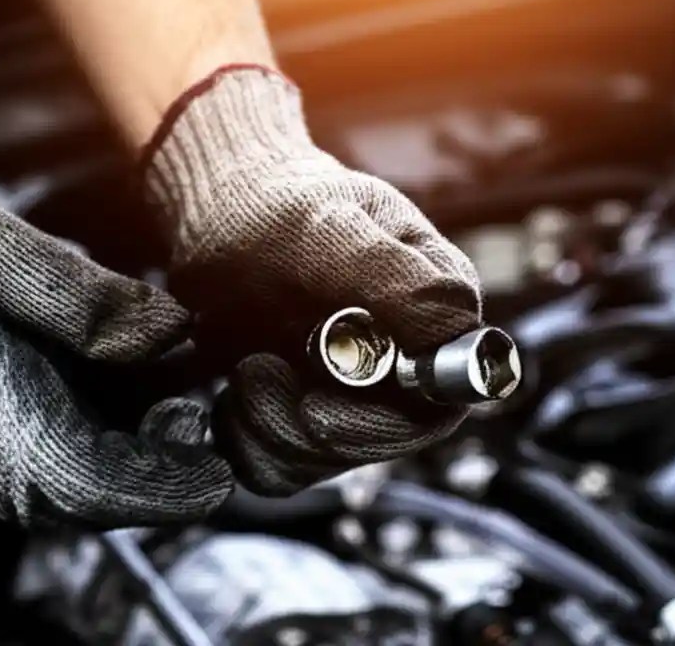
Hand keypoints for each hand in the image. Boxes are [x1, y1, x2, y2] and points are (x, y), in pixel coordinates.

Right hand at [0, 124, 232, 526]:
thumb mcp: (1, 252)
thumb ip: (96, 304)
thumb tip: (173, 333)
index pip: (102, 489)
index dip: (173, 485)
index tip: (222, 471)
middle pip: (84, 495)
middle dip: (150, 462)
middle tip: (192, 404)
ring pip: (54, 484)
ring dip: (114, 450)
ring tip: (156, 389)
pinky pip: (19, 464)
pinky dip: (72, 437)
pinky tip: (96, 384)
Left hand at [143, 68, 481, 494]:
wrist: (217, 213)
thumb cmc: (275, 206)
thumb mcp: (326, 227)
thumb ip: (393, 276)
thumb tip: (457, 329)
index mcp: (438, 309)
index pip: (444, 399)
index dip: (385, 423)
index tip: (315, 406)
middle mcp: (409, 359)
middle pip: (385, 443)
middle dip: (310, 430)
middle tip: (256, 374)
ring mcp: (358, 393)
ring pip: (329, 464)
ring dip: (270, 432)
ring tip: (243, 369)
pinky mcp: (307, 415)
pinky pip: (285, 469)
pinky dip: (246, 444)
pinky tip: (228, 396)